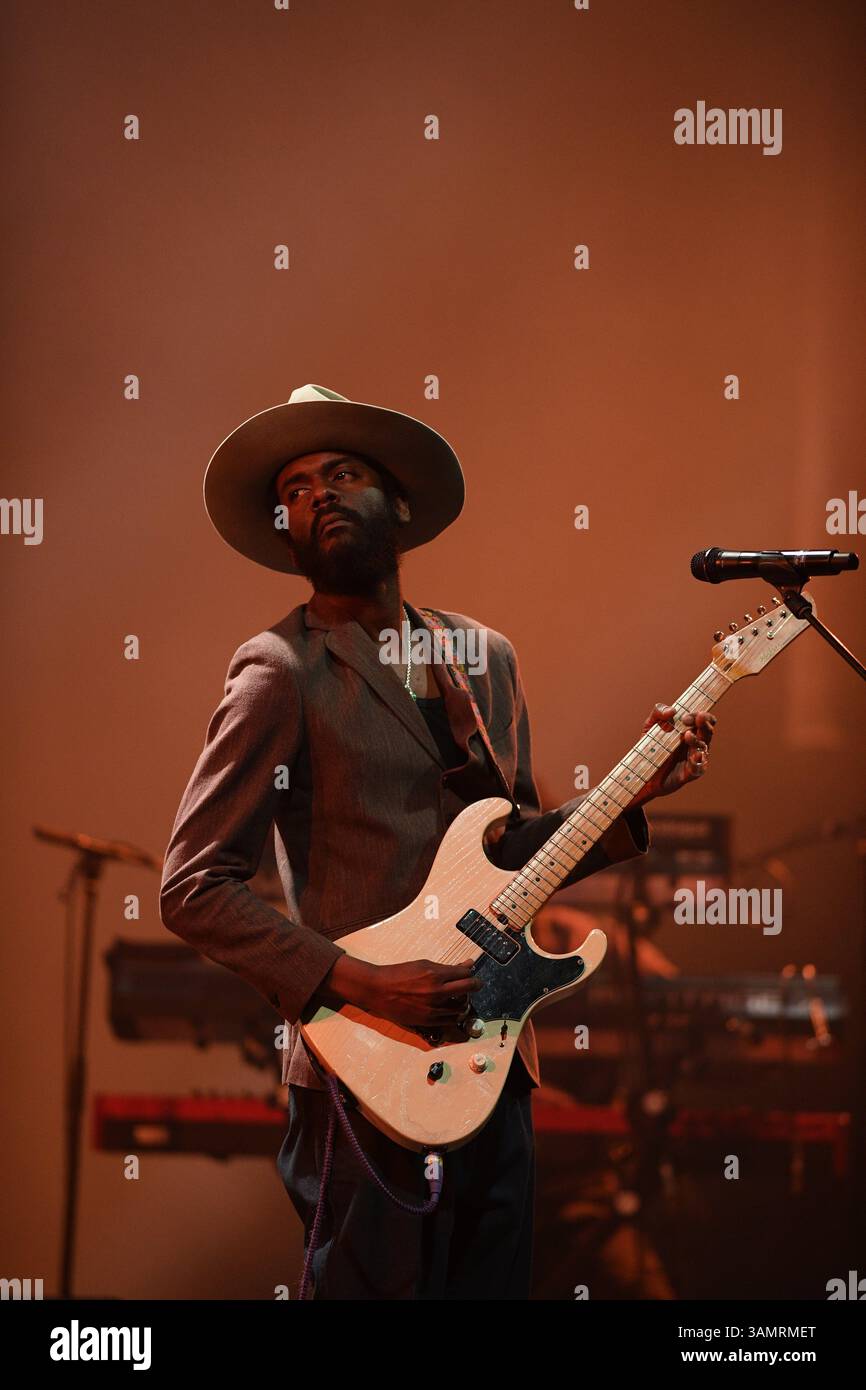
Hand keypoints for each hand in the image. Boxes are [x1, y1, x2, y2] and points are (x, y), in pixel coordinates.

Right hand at [361, 958, 482, 1027]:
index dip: (471, 973)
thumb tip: (467, 964)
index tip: (471, 973)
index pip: (465, 974)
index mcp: (435, 974)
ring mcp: (433, 1008)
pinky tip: (451, 1009)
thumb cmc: (400, 974)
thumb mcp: (424, 965)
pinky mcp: (428, 1021)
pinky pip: (450, 1020)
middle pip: (468, 989)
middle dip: (475, 985)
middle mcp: (436, 992)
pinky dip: (455, 1014)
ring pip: (462, 1008)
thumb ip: (447, 967)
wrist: (379, 990)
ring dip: (465, 1002)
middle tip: (476, 984)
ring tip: (461, 998)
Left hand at [631, 704, 716, 805]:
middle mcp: (696, 743)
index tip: (685, 716)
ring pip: (704, 747)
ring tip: (687, 735)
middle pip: (708, 731)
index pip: (704, 719)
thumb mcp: (650, 725)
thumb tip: (672, 710)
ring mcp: (695, 758)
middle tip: (687, 720)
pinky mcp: (690, 773)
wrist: (642, 771)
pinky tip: (695, 755)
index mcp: (690, 729)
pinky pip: (698, 767)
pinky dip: (697, 761)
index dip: (700, 715)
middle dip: (702, 724)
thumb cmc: (650, 746)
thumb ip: (658, 712)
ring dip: (697, 740)